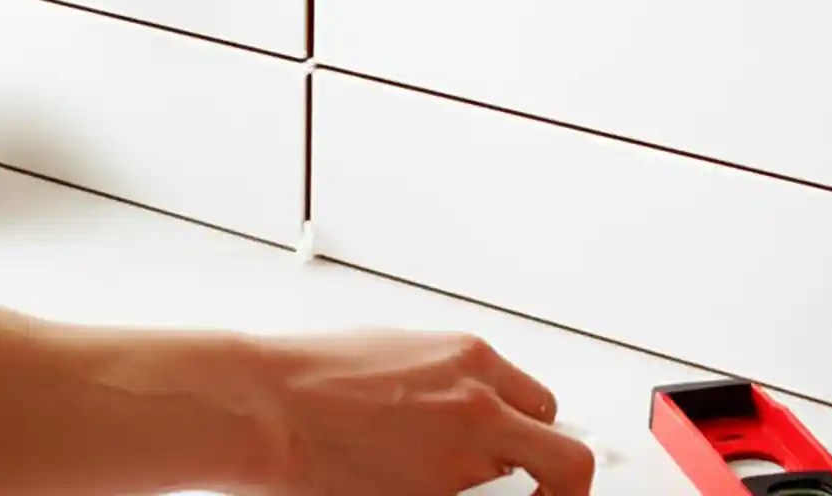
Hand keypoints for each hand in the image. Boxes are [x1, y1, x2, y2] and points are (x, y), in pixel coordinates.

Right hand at [256, 330, 595, 495]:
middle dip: (553, 480)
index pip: (542, 406)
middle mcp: (478, 406)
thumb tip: (463, 398)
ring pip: (512, 487)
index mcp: (471, 360)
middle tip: (536, 494)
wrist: (269, 406)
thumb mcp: (397, 350)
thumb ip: (446, 376)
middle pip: (562, 454)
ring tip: (442, 479)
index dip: (535, 437)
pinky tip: (413, 486)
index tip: (532, 457)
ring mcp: (460, 459)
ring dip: (493, 488)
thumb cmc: (311, 375)